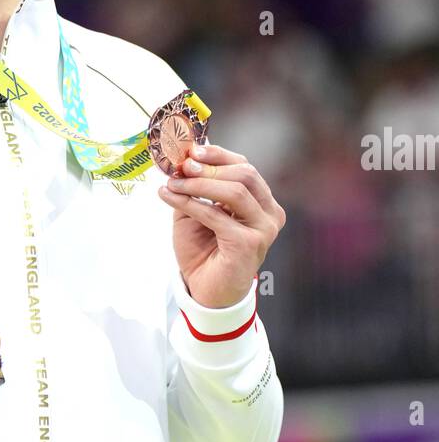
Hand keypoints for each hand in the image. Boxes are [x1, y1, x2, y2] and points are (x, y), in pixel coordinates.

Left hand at [157, 142, 285, 307]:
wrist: (206, 291)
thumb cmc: (203, 251)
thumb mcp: (195, 211)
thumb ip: (194, 187)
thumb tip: (185, 157)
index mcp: (262, 202)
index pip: (245, 167)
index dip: (218, 155)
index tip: (191, 151)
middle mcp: (270, 214)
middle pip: (245, 174)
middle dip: (209, 168)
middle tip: (181, 167)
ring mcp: (264, 229)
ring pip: (235, 191)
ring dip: (199, 184)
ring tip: (173, 183)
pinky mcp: (249, 244)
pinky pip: (217, 215)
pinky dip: (191, 203)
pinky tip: (171, 197)